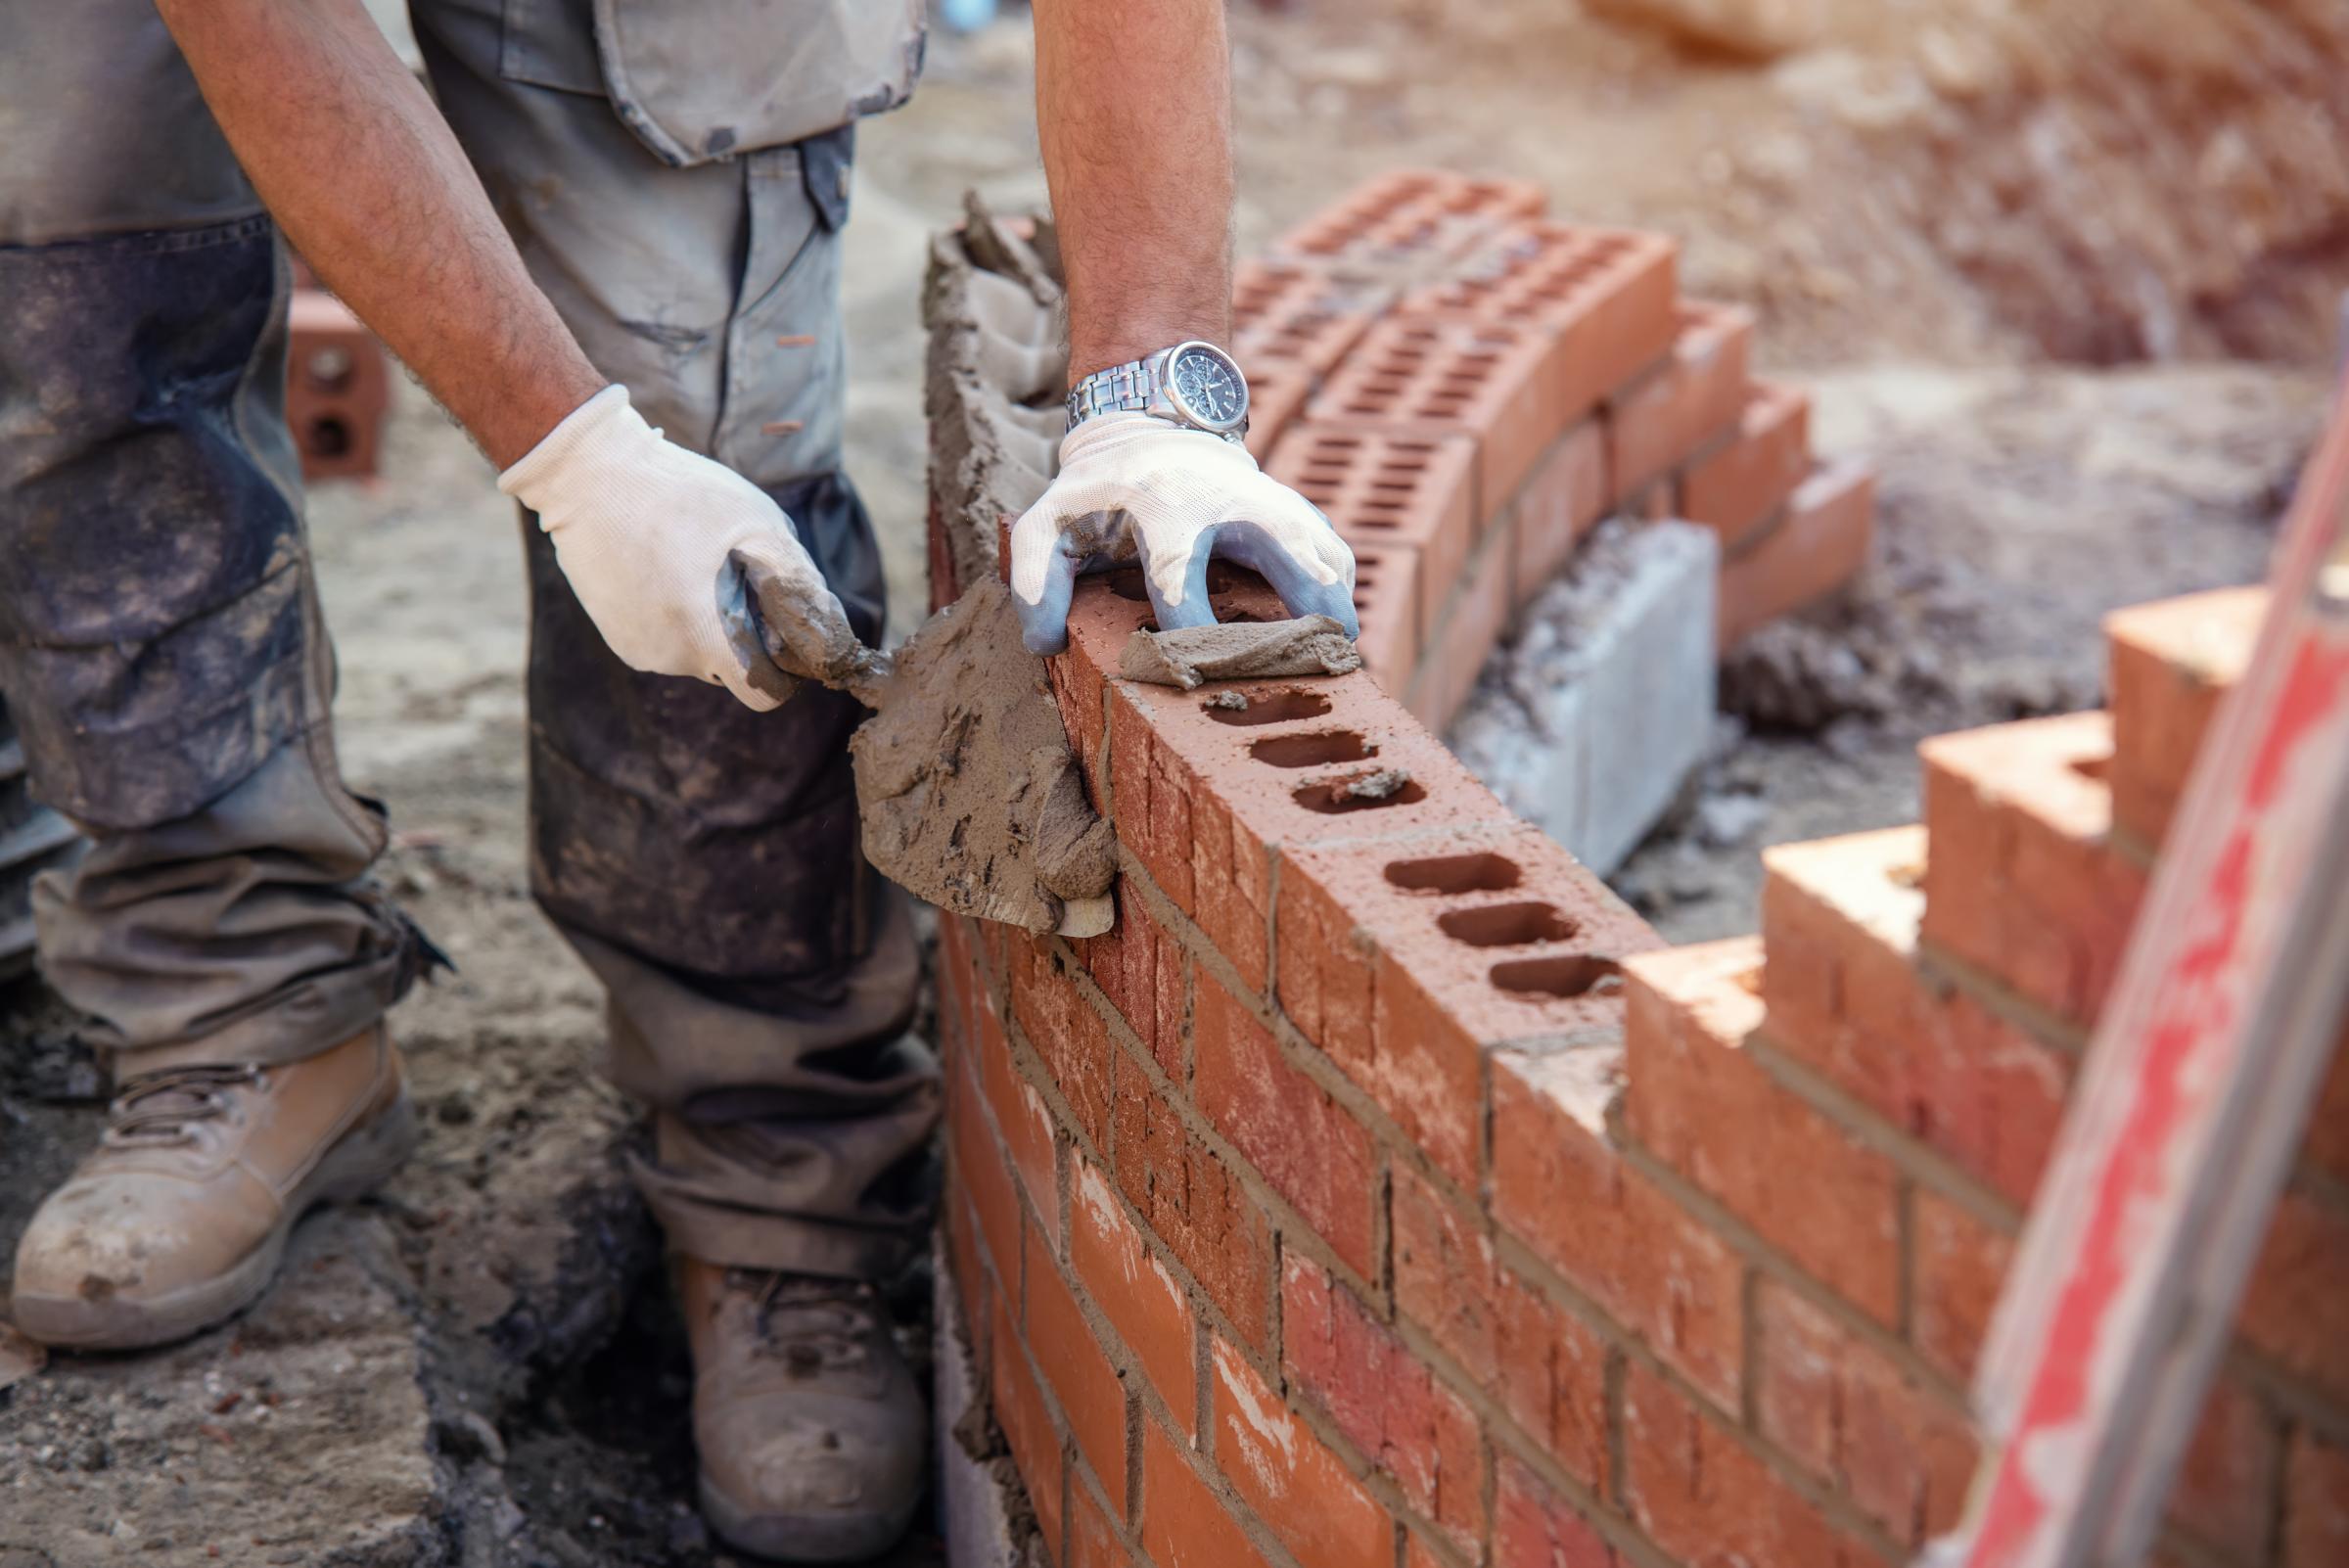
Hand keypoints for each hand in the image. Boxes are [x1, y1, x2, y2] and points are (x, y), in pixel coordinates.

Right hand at [498, 387, 865, 710]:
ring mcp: (639, 650)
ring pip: (698, 655)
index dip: (785, 670)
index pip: (767, 694)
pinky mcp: (617, 637)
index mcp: (710, 639)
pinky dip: (676, 616)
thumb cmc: (683, 493)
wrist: (589, 474)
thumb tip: (827, 627)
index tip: (782, 631)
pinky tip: (665, 568)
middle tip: (736, 580)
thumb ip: (799, 583)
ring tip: (694, 564)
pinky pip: (666, 641)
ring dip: (708, 624)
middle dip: (745, 639)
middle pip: (733, 673)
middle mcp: (672, 659)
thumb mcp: (759, 525)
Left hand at [1007, 412, 1359, 654]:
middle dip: (1305, 604)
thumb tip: (1044, 644)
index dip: (1192, 631)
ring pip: (1320, 548)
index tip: (1199, 674)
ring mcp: (1268, 500)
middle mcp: (1225, 503)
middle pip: (1282, 550)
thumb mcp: (1048, 525)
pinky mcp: (1292, 506)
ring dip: (1335, 601)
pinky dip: (1340, 587)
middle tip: (1323, 657)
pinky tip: (1335, 626)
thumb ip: (1036, 582)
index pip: (1179, 577)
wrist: (1148, 428)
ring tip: (1340, 654)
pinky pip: (1332, 547)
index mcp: (1161, 512)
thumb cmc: (1096, 495)